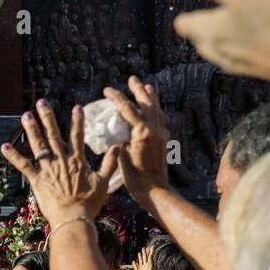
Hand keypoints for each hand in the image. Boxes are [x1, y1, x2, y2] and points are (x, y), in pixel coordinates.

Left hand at [1, 100, 118, 226]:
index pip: (78, 136)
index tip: (76, 107)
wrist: (73, 218)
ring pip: (38, 146)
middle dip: (48, 117)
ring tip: (26, 115)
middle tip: (42, 103)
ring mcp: (48, 169)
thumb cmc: (89, 204)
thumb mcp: (103, 183)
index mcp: (77, 161)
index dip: (77, 121)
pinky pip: (23, 166)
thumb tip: (118, 147)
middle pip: (54, 135)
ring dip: (32, 129)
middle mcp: (61, 161)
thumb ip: (109, 164)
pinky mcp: (36, 180)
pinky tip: (4, 146)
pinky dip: (14, 156)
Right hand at [104, 78, 170, 199]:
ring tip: (147, 86)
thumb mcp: (123, 158)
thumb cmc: (136, 179)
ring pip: (156, 109)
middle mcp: (154, 129)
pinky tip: (153, 108)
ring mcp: (161, 134)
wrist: (155, 190)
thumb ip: (120, 141)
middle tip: (132, 79)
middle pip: (146, 103)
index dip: (116, 98)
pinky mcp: (163, 140)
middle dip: (137, 90)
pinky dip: (155, 109)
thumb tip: (116, 130)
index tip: (106, 90)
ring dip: (150, 97)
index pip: (128, 109)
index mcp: (143, 132)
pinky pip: (159, 118)